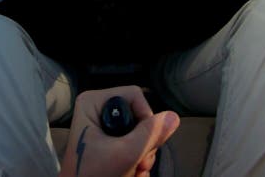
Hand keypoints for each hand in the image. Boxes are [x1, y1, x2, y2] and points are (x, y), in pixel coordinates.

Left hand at [58, 86, 179, 176]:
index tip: (142, 142)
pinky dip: (136, 160)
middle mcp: (97, 110)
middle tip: (139, 162)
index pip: (134, 95)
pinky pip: (133, 143)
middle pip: (139, 115)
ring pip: (140, 132)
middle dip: (144, 143)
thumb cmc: (92, 175)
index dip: (145, 117)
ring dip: (143, 155)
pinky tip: (132, 173)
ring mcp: (102, 127)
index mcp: (92, 102)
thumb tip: (173, 116)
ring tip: (135, 171)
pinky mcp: (108, 142)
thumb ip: (150, 134)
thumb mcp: (125, 154)